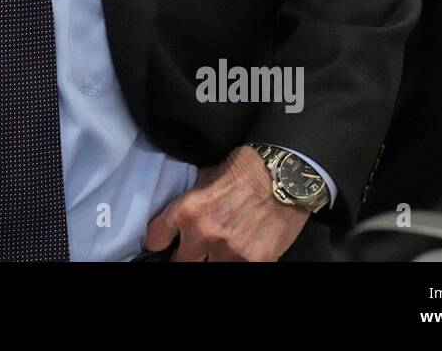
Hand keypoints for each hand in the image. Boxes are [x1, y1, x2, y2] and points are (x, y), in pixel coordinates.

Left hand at [145, 145, 308, 260]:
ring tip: (215, 250)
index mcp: (188, 210)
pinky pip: (235, 270)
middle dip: (183, 256)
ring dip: (209, 260)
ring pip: (206, 270)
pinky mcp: (254, 261)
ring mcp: (230, 251)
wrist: (285, 176)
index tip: (162, 244)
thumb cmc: (246, 171)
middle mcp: (205, 233)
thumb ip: (190, 202)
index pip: (156, 239)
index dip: (157, 242)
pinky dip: (234, 261)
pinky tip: (238, 251)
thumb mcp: (206, 178)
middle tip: (191, 250)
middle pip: (179, 263)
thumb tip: (180, 220)